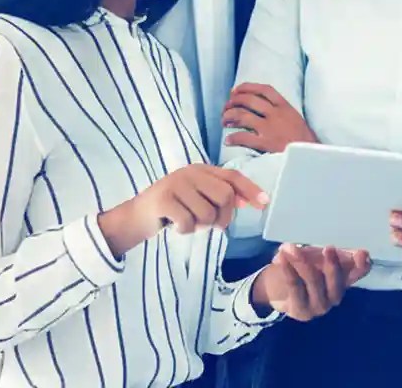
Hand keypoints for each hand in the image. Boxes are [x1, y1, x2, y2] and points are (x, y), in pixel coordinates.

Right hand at [97, 166, 267, 256]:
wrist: (137, 215)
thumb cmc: (174, 208)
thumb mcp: (198, 198)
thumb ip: (219, 196)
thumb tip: (247, 201)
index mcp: (201, 170)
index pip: (232, 176)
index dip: (250, 189)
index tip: (265, 203)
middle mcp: (190, 173)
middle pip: (225, 196)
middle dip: (224, 217)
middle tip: (213, 226)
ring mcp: (175, 184)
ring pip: (207, 213)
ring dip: (200, 226)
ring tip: (188, 221)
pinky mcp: (163, 199)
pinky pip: (188, 222)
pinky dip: (185, 231)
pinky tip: (175, 225)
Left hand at [222, 83, 316, 153]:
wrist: (310, 155)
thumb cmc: (303, 139)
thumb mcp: (295, 118)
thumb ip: (281, 110)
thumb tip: (263, 107)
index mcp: (284, 106)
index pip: (264, 89)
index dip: (247, 87)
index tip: (236, 90)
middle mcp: (276, 113)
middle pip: (249, 100)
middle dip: (233, 102)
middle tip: (226, 108)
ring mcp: (270, 127)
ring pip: (242, 116)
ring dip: (229, 117)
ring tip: (225, 122)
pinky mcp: (265, 142)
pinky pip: (243, 137)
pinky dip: (232, 138)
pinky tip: (228, 140)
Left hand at [251, 244, 371, 320]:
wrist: (276, 289)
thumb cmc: (301, 268)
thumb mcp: (316, 256)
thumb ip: (330, 253)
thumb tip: (353, 250)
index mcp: (343, 279)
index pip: (358, 273)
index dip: (362, 265)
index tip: (362, 255)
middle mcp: (334, 296)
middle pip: (337, 283)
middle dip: (334, 265)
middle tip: (328, 248)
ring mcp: (319, 306)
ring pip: (314, 282)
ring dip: (302, 262)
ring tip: (291, 248)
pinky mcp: (301, 310)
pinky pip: (295, 286)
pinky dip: (288, 269)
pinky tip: (281, 257)